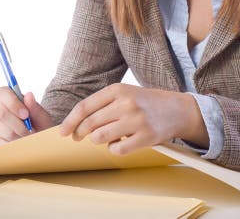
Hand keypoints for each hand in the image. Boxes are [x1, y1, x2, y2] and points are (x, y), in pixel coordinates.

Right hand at [0, 87, 54, 148]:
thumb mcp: (42, 119)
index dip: (13, 103)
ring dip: (20, 138)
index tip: (25, 114)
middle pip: (1, 112)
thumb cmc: (40, 129)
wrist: (38, 145)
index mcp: (9, 98)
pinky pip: (0, 144)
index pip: (2, 92)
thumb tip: (29, 95)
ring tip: (27, 139)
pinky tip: (18, 146)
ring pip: (5, 131)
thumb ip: (36, 108)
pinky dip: (14, 147)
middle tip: (30, 131)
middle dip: (19, 125)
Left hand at [59, 83, 207, 154]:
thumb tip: (75, 123)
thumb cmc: (144, 102)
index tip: (62, 132)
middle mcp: (126, 103)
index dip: (70, 121)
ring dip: (97, 141)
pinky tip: (120, 144)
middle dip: (79, 133)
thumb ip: (102, 105)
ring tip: (104, 137)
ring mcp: (137, 120)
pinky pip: (118, 149)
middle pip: (90, 123)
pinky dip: (114, 149)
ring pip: (100, 137)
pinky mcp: (146, 137)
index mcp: (117, 89)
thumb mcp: (123, 94)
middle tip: (78, 137)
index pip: (85, 107)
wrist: (176, 109)